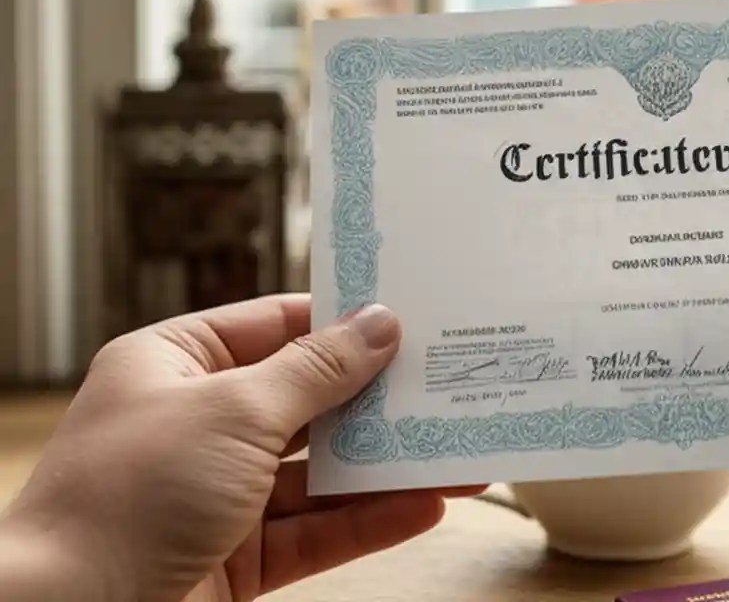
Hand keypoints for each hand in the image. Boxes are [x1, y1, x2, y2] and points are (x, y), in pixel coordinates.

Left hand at [0, 295, 483, 601]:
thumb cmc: (126, 497)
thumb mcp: (233, 411)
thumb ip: (316, 371)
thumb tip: (380, 325)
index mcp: (175, 366)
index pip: (275, 326)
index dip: (343, 321)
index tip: (411, 316)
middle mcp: (198, 424)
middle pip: (309, 401)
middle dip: (379, 400)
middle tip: (449, 388)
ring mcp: (219, 493)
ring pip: (321, 473)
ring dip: (387, 466)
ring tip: (456, 454)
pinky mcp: (238, 557)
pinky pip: (317, 532)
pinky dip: (370, 521)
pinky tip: (425, 505)